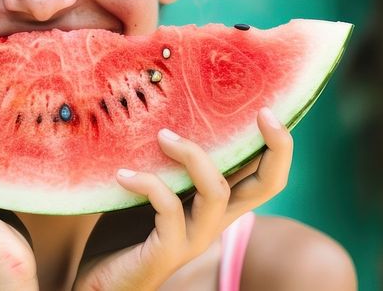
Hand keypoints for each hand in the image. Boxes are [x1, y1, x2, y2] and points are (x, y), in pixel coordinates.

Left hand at [72, 107, 292, 290]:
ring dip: (192, 155)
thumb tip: (162, 110)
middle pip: (267, 186)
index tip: (266, 109)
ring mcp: (195, 238)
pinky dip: (148, 183)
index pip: (265, 176)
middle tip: (263, 112)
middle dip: (275, 147)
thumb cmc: (123, 229)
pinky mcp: (169, 251)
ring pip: (217, 191)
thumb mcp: (151, 186)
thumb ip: (165, 159)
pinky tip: (122, 175)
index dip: (278, 145)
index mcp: (216, 204)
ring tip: (162, 136)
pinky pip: (169, 208)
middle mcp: (216, 221)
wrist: (104, 282)